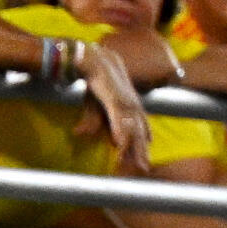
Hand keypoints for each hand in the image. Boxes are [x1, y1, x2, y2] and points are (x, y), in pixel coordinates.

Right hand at [74, 43, 151, 175]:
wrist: (93, 59)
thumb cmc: (95, 80)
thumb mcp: (93, 104)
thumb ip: (92, 120)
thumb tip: (82, 134)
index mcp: (131, 105)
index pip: (139, 128)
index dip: (141, 144)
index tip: (142, 160)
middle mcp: (132, 105)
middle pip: (139, 132)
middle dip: (141, 151)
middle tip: (144, 169)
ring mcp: (125, 103)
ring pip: (132, 129)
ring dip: (134, 148)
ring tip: (136, 164)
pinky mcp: (115, 100)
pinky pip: (119, 121)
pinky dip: (121, 134)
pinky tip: (120, 147)